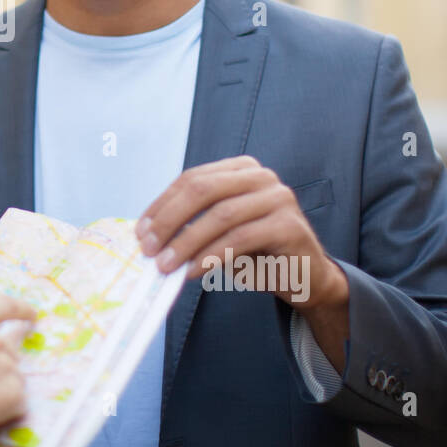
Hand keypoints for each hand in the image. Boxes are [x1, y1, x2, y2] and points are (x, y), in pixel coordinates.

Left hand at [135, 155, 349, 366]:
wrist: (306, 277)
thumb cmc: (258, 253)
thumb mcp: (220, 233)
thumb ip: (192, 225)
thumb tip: (150, 236)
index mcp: (240, 169)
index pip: (191, 179)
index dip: (162, 205)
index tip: (140, 231)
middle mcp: (261, 177)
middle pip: (203, 190)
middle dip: (170, 219)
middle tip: (148, 247)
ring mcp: (278, 197)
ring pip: (221, 215)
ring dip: (187, 242)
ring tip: (166, 265)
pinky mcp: (289, 225)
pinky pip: (241, 238)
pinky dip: (212, 255)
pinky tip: (193, 271)